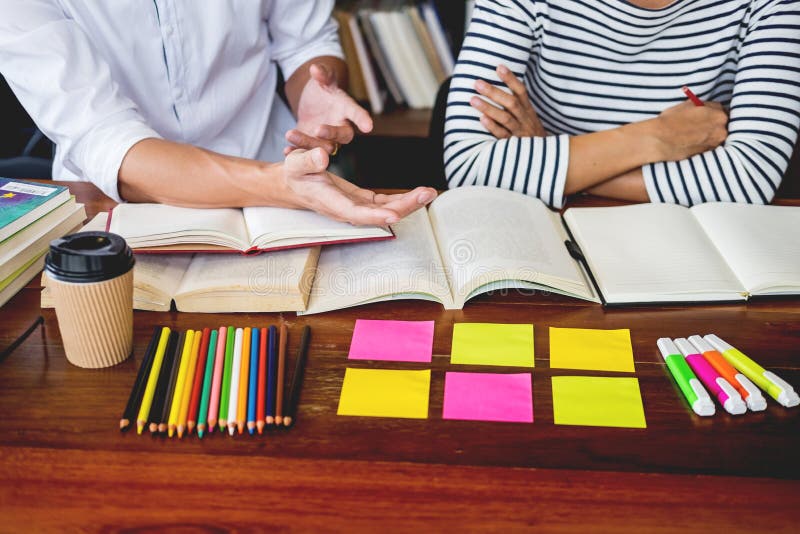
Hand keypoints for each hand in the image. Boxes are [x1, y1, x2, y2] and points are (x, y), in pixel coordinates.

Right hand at [280, 148, 435, 225]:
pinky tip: (417, 193)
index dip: (376, 217)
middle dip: (405, 206)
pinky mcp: (361, 201)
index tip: (395, 215)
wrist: (291, 185)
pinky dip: (401, 199)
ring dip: (408, 203)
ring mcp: (356, 207)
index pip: (356, 213)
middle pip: (380, 214)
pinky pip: (384, 203)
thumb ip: (307, 161)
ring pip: (386, 210)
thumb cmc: (293, 174)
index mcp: (332, 203)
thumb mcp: (295, 163)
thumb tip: (321, 156)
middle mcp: (347, 210)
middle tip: (427, 194)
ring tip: (429, 192)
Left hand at [285, 63, 373, 154]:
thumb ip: (322, 74)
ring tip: (290, 133)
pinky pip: (307, 151)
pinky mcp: (312, 144)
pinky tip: (286, 150)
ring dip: (307, 142)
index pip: (357, 113)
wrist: (313, 102)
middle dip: (331, 134)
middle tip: (318, 129)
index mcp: (346, 108)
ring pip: (323, 146)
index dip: (362, 120)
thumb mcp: (323, 79)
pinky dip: (297, 152)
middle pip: (343, 135)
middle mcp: (340, 126)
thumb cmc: (323, 89)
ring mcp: (327, 139)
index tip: (368, 127)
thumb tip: (315, 68)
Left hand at [470, 65, 545, 138]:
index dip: (510, 79)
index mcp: (528, 110)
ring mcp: (519, 132)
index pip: (521, 91)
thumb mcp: (527, 117)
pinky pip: (503, 135)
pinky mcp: (513, 145)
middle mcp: (524, 119)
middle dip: (494, 92)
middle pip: (510, 103)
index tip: (499, 66)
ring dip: (489, 108)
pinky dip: (493, 127)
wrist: (544, 157)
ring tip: (473, 99)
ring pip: (505, 118)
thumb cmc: (530, 133)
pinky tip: (482, 119)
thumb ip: (516, 104)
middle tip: (477, 83)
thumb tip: (497, 86)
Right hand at [653, 100, 727, 160]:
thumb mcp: (689, 104)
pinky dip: (702, 144)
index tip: (705, 114)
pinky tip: (691, 141)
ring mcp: (714, 144)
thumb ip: (705, 106)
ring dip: (708, 134)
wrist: (659, 140)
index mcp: (719, 115)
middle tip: (699, 124)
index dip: (712, 112)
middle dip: (712, 124)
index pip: (721, 111)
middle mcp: (721, 131)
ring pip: (715, 136)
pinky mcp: (705, 155)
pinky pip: (708, 146)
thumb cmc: (671, 121)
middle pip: (721, 125)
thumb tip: (707, 108)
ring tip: (693, 133)